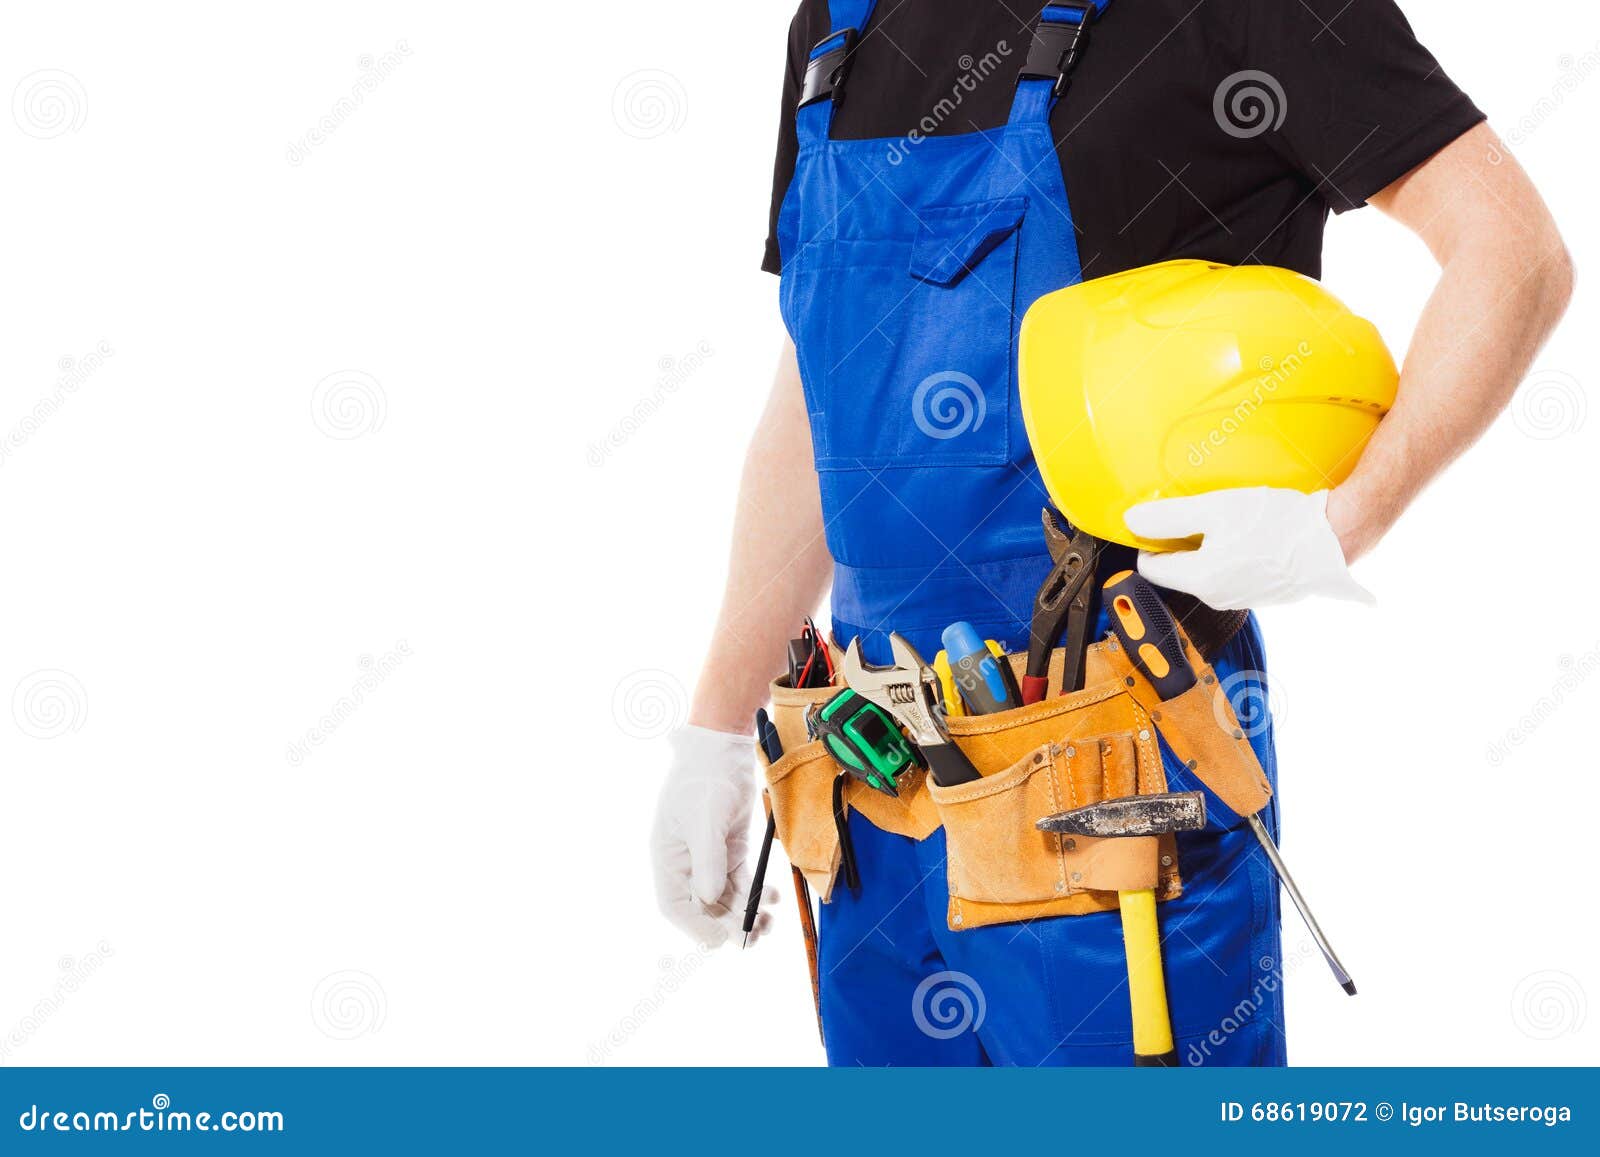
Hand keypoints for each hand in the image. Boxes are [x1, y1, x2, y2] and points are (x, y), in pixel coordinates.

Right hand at [651, 725, 776, 947]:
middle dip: (728, 923)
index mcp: (668, 857)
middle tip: (755, 935)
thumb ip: (708, 861)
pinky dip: (756, 892)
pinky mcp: (730, 850)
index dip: (695, 926)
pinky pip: (741, 881)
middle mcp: (686, 863)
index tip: (719, 940)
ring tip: (768, 922)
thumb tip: (710, 900)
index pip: (675, 905)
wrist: (723, 749)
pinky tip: (773, 897)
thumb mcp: (706, 820)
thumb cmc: (705, 779)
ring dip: (745, 912)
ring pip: (726, 897)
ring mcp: (709, 858)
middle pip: (704, 906)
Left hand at [1126, 487, 1373, 610]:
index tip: (1162, 518)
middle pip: (1181, 569)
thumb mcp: (1215, 509)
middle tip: (1199, 512)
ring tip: (1230, 521)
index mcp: (1200, 580)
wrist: (1336, 537)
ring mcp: (1244, 598)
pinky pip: (1236, 573)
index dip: (1149, 540)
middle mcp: (1218, 598)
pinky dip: (1235, 554)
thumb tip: (1132, 521)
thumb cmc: (1277, 523)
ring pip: (1209, 571)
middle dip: (1181, 542)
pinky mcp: (1266, 593)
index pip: (1151, 568)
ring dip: (1210, 547)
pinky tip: (1253, 534)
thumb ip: (1170, 517)